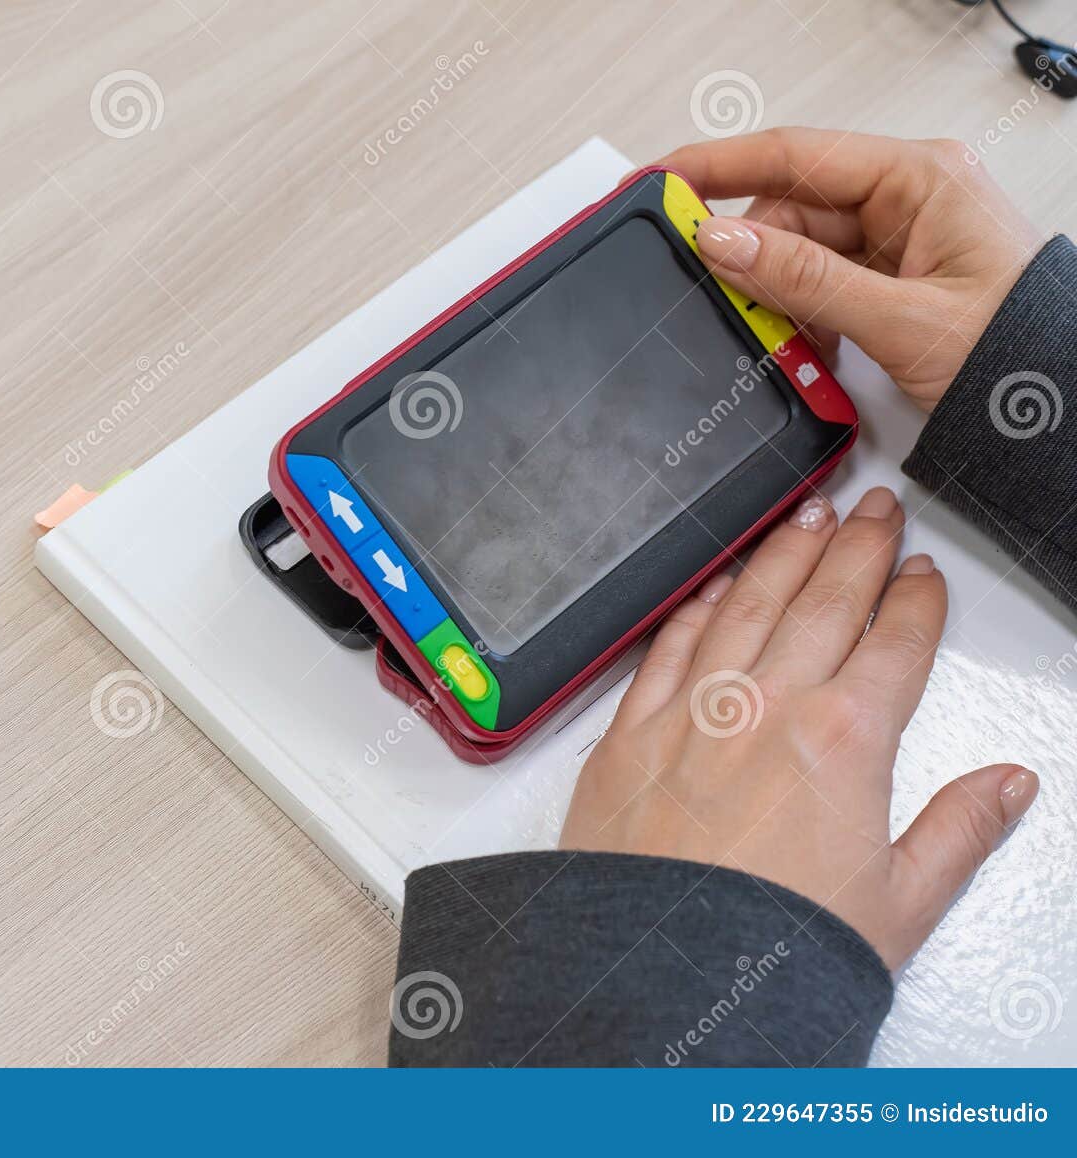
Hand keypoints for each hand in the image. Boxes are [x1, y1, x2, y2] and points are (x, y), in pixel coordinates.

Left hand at [559, 486, 1038, 968]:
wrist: (660, 977)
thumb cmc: (771, 947)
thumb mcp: (898, 905)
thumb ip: (957, 831)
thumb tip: (1007, 785)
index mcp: (843, 741)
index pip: (895, 643)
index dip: (916, 600)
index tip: (924, 571)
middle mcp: (764, 708)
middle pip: (824, 602)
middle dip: (858, 545)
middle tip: (877, 506)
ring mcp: (692, 712)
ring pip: (745, 606)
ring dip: (783, 553)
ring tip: (808, 513)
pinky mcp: (629, 732)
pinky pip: (669, 647)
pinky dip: (697, 607)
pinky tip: (716, 586)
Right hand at [656, 127, 1042, 411]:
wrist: (1060, 411)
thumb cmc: (1018, 351)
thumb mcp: (898, 319)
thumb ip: (803, 279)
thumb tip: (722, 243)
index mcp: (920, 179)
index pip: (796, 155)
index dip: (718, 166)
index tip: (660, 182)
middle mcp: (908, 198)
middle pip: (790, 212)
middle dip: (749, 259)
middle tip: (711, 297)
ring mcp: (901, 240)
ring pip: (800, 255)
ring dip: (777, 298)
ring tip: (777, 340)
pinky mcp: (894, 280)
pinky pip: (822, 286)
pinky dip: (802, 317)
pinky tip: (803, 346)